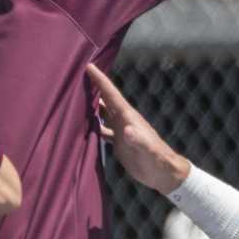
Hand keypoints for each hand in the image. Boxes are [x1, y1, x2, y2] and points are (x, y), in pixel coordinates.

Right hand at [85, 64, 188, 193]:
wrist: (163, 173)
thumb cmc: (158, 159)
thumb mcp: (148, 149)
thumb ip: (138, 140)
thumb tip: (127, 131)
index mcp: (128, 117)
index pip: (111, 94)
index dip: (100, 80)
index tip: (89, 66)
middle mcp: (123, 121)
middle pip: (105, 100)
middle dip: (92, 88)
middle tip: (76, 77)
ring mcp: (121, 131)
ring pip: (102, 114)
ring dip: (91, 106)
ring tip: (75, 99)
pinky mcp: (119, 142)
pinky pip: (102, 130)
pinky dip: (92, 126)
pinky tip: (82, 126)